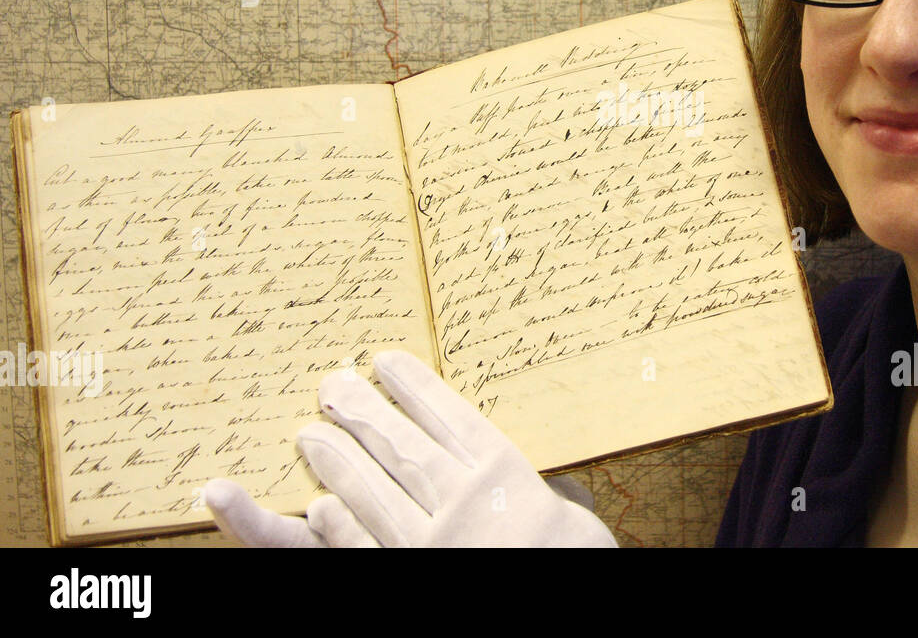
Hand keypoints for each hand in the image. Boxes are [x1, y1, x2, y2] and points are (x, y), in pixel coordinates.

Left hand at [203, 350, 616, 546]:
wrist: (560, 608)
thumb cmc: (573, 562)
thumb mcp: (575, 518)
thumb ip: (547, 489)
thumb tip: (537, 474)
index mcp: (503, 476)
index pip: (446, 416)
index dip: (412, 385)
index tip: (385, 360)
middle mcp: (457, 504)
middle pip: (398, 446)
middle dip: (361, 412)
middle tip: (332, 383)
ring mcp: (421, 545)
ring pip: (365, 491)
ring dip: (333, 459)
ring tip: (310, 430)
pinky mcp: (392, 578)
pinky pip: (345, 550)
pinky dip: (312, 526)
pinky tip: (291, 502)